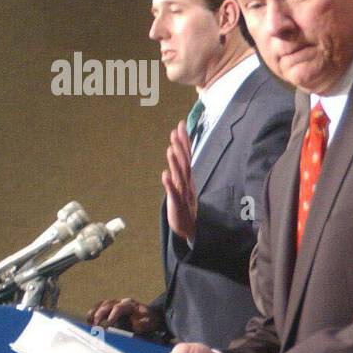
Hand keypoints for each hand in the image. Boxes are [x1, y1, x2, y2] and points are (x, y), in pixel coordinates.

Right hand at [87, 298, 164, 335]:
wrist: (150, 316)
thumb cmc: (149, 319)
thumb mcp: (150, 322)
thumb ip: (143, 323)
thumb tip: (135, 324)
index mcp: (130, 304)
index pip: (119, 307)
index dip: (112, 316)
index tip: (107, 325)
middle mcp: (120, 301)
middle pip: (107, 305)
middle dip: (100, 315)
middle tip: (96, 327)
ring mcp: (114, 304)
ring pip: (101, 305)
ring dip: (93, 314)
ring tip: (89, 324)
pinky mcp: (109, 309)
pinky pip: (98, 308)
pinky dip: (92, 314)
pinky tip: (88, 323)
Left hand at [163, 121, 197, 241]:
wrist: (188, 227)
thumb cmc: (184, 204)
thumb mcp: (182, 184)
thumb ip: (179, 168)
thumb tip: (175, 150)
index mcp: (187, 177)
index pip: (187, 155)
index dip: (184, 140)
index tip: (180, 125)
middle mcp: (186, 182)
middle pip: (185, 162)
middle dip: (180, 147)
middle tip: (175, 132)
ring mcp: (183, 193)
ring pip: (180, 176)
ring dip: (175, 163)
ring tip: (170, 149)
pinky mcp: (177, 204)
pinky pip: (173, 193)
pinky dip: (169, 184)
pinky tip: (164, 175)